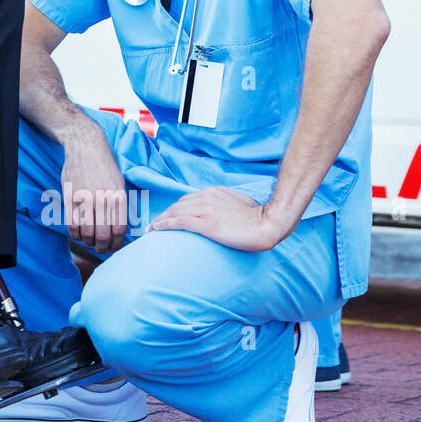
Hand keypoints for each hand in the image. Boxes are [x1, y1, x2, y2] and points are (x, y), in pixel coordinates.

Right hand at [60, 132, 131, 253]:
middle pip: (103, 235)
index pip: (119, 230)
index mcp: (118, 197)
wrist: (85, 146)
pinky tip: (78, 234)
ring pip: (87, 232)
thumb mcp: (120, 184)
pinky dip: (75, 234)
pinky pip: (72, 224)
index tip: (113, 247)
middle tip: (101, 249)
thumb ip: (120, 206)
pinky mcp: (70, 196)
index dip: (116, 244)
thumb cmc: (105, 166)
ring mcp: (85, 198)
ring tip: (90, 242)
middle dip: (102, 247)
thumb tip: (119, 230)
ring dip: (88, 242)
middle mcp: (103, 199)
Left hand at [148, 186, 281, 251]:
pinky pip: (179, 222)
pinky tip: (156, 229)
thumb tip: (221, 211)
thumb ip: (226, 203)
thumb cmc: (259, 217)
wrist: (268, 223)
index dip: (174, 208)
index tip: (166, 215)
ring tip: (151, 228)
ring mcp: (206, 210)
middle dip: (163, 214)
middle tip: (153, 223)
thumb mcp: (239, 203)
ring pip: (175, 212)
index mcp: (214, 192)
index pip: (187, 199)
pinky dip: (165, 224)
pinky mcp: (206, 224)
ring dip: (160, 220)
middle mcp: (206, 197)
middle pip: (177, 205)